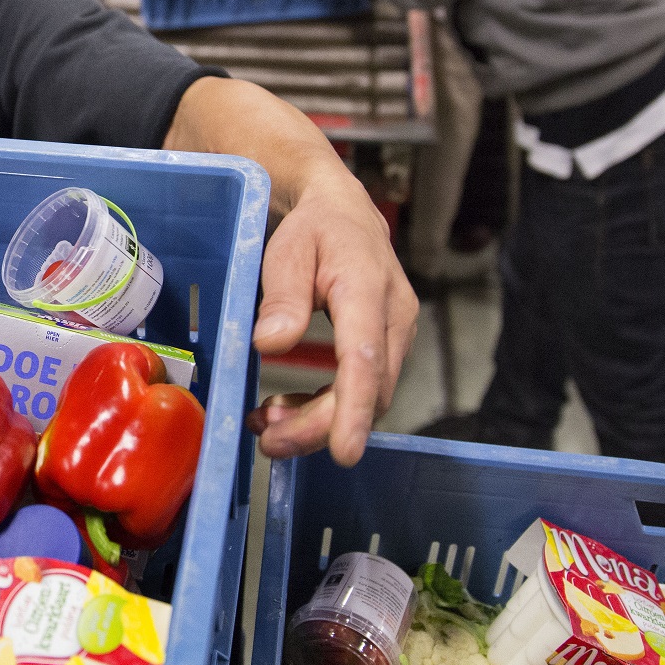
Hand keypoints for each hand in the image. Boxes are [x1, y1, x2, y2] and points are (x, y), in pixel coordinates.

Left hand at [245, 171, 416, 466]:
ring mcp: (395, 334)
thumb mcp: (287, 250)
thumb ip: (282, 297)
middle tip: (270, 443)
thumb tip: (270, 344)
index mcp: (368, 288)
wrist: (345, 213)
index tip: (344, 451)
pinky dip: (325, 410)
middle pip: (369, 390)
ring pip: (368, 397)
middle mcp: (393, 316)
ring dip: (319, 423)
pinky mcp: (386, 346)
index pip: (366, 358)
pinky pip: (362, 389)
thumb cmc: (316, 230)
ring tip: (269, 430)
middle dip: (321, 427)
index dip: (355, 409)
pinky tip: (286, 414)